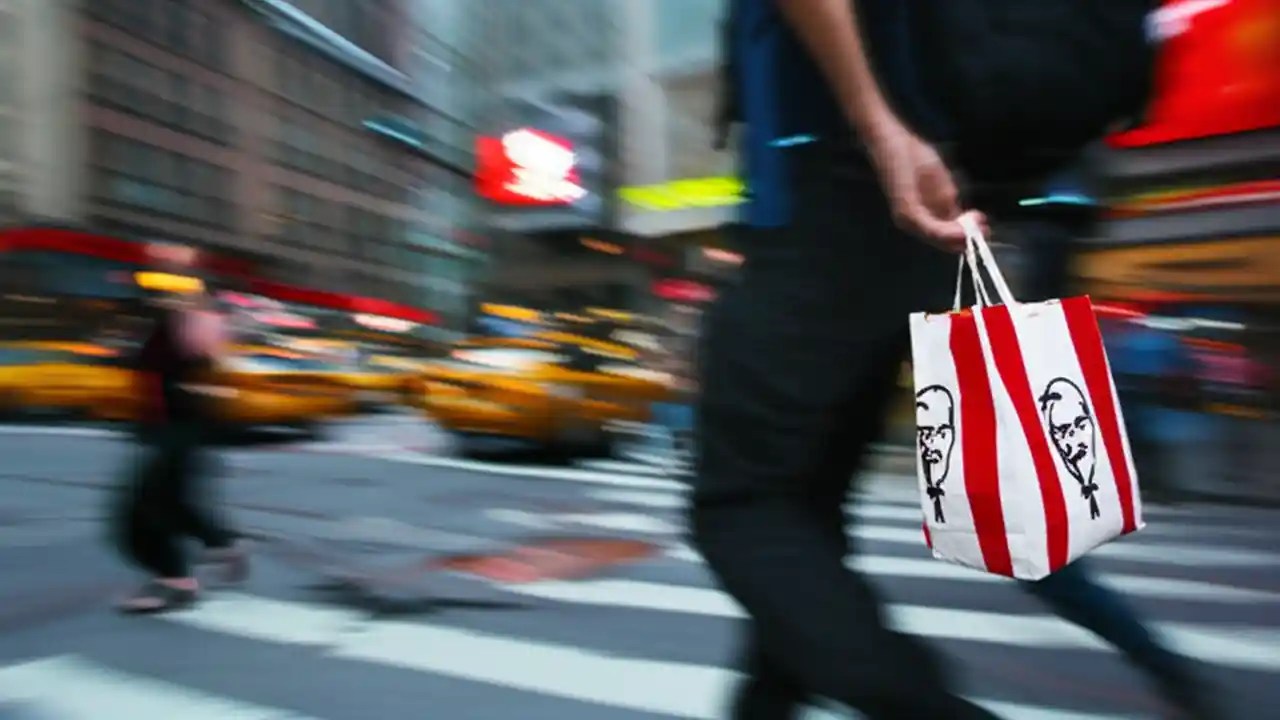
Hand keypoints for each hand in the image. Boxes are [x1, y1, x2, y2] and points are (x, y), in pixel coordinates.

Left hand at [866, 124, 978, 251]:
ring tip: (979, 231)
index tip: (985, 225)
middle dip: (965, 239)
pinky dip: (947, 231)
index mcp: (922, 213)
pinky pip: (929, 228)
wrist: (891, 140)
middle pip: (942, 241)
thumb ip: (947, 197)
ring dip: (960, 237)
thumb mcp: (938, 179)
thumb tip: (960, 215)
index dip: (966, 233)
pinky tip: (963, 230)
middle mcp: (913, 221)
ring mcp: (907, 217)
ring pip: (937, 237)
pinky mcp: (906, 209)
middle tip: (986, 232)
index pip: (945, 232)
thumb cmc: (912, 155)